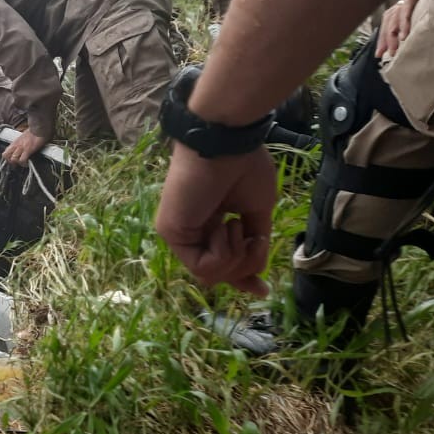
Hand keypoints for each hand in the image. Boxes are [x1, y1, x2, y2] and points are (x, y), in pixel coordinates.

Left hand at [1, 130, 46, 164]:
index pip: (5, 153)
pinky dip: (24, 163)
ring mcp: (21, 148)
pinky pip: (22, 160)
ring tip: (23, 163)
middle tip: (17, 162)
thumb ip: (20, 142)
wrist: (39, 127)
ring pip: (12, 159)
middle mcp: (16, 145)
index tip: (13, 161)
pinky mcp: (27, 150)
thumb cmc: (34, 131)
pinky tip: (28, 163)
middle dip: (10, 161)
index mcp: (14, 142)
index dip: (8, 159)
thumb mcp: (23, 137)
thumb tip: (21, 147)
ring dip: (18, 163)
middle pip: (5, 156)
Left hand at [154, 143, 275, 296]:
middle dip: (244, 266)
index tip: (262, 290)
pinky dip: (224, 254)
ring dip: (236, 258)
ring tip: (238, 226)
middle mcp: (190, 231)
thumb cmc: (244, 167)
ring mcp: (178, 233)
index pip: (220, 262)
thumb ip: (253, 246)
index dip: (242, 277)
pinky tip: (227, 226)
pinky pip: (203, 266)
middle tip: (254, 240)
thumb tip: (257, 277)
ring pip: (210, 275)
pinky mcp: (171, 232)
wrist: (229, 143)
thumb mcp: (257, 214)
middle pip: (216, 273)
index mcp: (209, 224)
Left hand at [377, 0, 429, 56]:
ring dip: (393, 35)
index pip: (389, 24)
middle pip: (388, 22)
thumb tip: (413, 36)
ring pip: (395, 17)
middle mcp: (402, 0)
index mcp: (403, 5)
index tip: (380, 54)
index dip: (383, 39)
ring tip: (394, 48)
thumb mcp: (426, 6)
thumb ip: (417, 19)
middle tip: (383, 55)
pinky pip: (407, 9)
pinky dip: (404, 23)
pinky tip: (403, 35)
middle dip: (385, 39)